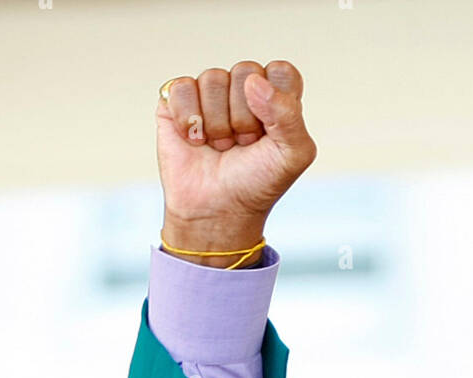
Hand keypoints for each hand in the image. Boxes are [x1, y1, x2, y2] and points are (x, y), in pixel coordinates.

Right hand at [157, 60, 316, 265]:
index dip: (276, 103)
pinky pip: (183, 87)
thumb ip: (290, 115)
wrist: (217, 211)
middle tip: (244, 145)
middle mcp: (245, 90)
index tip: (271, 135)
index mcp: (277, 98)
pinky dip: (189, 120)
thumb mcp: (293, 156)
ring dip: (218, 124)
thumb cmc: (257, 183)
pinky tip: (195, 140)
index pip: (281, 72)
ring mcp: (211, 93)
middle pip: (246, 73)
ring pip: (214, 78)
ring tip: (221, 145)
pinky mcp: (179, 99)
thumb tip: (254, 82)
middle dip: (245, 117)